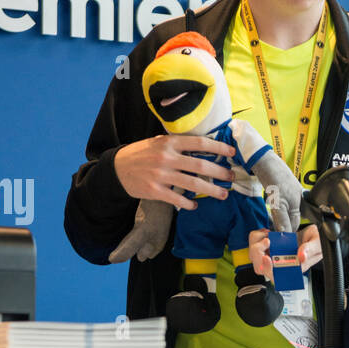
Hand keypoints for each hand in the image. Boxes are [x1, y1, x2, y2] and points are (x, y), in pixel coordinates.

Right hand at [113, 135, 235, 209]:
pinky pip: (177, 199)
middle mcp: (166, 158)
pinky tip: (194, 205)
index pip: (199, 143)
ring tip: (223, 194)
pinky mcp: (155, 191)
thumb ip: (177, 144)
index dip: (218, 148)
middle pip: (201, 165)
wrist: (116, 168)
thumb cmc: (141, 154)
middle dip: (220, 172)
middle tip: (232, 177)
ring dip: (212, 190)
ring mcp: (161, 175)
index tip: (232, 152)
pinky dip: (188, 203)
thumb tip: (203, 146)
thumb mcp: (158, 142)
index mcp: (169, 143)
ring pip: (193, 184)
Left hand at [248, 225, 322, 279]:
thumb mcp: (319, 244)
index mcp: (294, 268)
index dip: (268, 269)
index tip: (267, 257)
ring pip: (255, 257)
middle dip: (258, 255)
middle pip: (261, 268)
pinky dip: (257, 237)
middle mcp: (282, 264)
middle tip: (267, 242)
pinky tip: (267, 233)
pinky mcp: (271, 246)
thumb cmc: (318, 242)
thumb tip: (301, 256)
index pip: (276, 276)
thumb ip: (311, 250)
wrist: (315, 233)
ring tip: (268, 236)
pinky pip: (256, 245)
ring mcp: (275, 255)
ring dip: (257, 245)